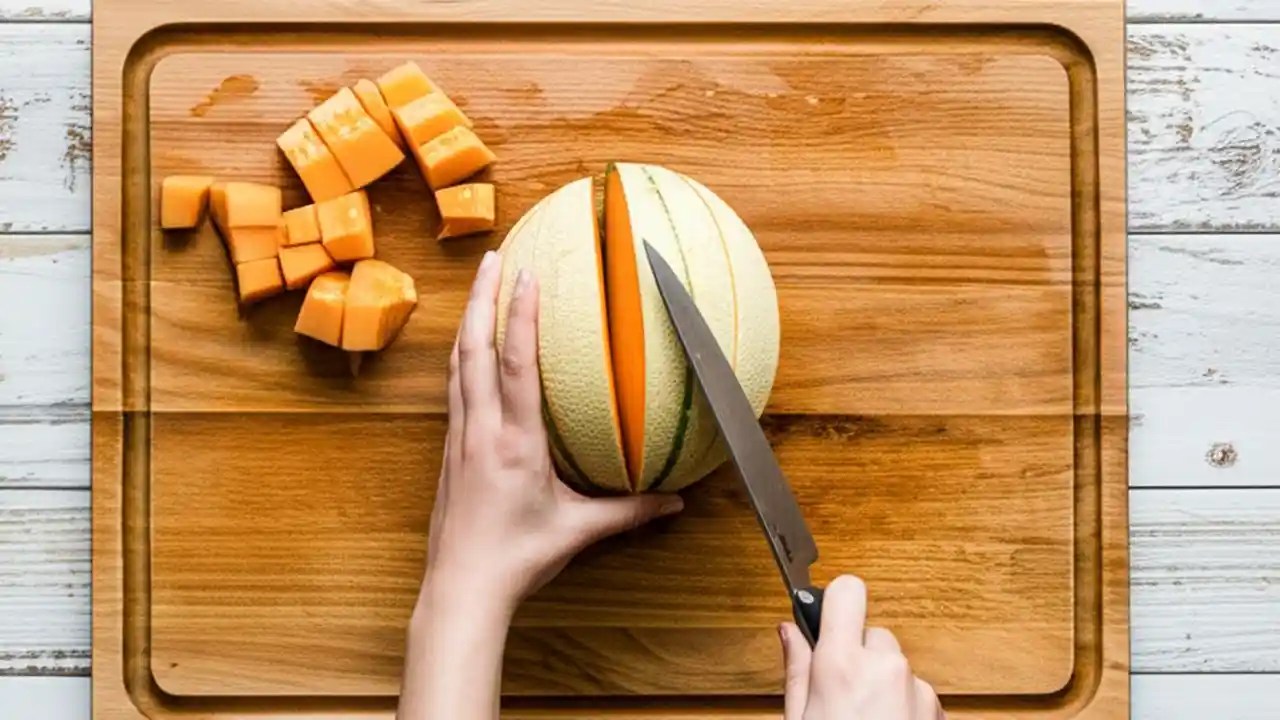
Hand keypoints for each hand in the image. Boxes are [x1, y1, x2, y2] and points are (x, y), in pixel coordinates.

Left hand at [423, 250, 683, 614]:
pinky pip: (453, 388)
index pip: (514, 365)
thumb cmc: (517, 560)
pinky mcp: (450, 450)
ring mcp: (459, 438)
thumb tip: (676, 502)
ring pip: (458, 364)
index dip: (519, 315)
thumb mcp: (579, 532)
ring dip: (470, 320)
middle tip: (494, 255)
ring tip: (481, 285)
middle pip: (474, 349)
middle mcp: (481, 431)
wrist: (460, 589)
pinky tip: (470, 346)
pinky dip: (463, 355)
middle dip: (483, 297)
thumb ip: (630, 511)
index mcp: (515, 443)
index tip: (525, 272)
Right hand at [782, 576, 943, 719]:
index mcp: (843, 666)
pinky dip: (902, 701)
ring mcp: (917, 687)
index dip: (835, 598)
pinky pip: (914, 688)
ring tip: (865, 716)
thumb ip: (797, 670)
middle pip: (871, 634)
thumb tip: (789, 631)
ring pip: (893, 663)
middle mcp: (885, 667)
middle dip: (857, 654)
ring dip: (881, 680)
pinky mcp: (938, 707)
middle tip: (841, 693)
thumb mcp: (799, 718)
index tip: (827, 612)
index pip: (847, 591)